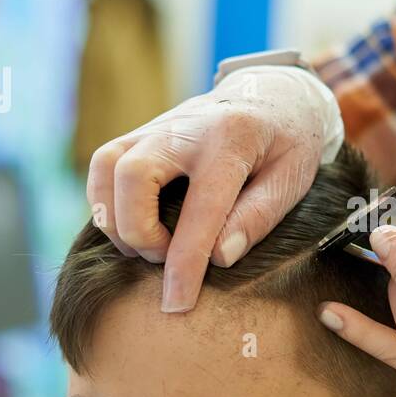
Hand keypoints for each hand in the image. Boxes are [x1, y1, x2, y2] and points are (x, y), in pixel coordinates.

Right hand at [86, 65, 342, 311]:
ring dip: (114, 218)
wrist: (273, 93)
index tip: (177, 303)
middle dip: (139, 232)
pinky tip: (133, 226)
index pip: (201, 208)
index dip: (184, 261)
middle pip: (133, 176)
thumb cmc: (288, 143)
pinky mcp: (139, 133)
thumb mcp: (293, 179)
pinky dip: (107, 203)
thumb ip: (258, 217)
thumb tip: (219, 258)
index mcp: (233, 139)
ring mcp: (156, 126)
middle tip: (164, 259)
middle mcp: (185, 127)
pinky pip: (102, 166)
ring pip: (105, 167)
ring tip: (146, 247)